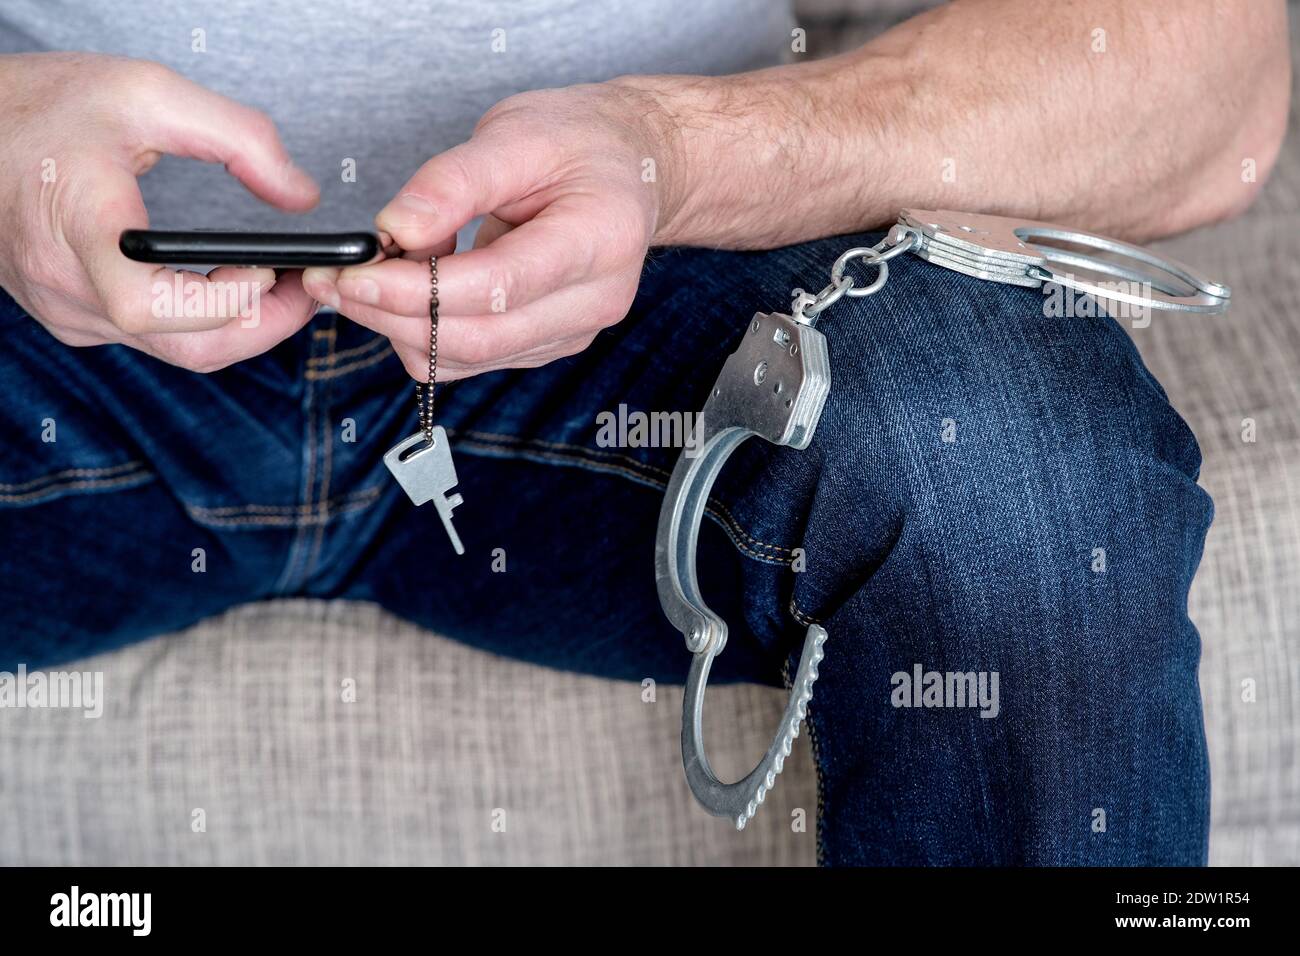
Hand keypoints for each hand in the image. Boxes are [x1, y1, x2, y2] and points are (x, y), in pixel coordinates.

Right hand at [0, 53, 320, 370]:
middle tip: (308, 285)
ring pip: (178, 350)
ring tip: (282, 282)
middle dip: (266, 323)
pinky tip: (231, 285)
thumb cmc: (46, 107)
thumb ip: (238, 137)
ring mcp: (69, 309)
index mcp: (81, 229)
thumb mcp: (147, 92)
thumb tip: (301, 196)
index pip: (151, 307)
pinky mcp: (73, 315)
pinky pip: (155, 339)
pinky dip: (205, 322)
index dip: (226, 302)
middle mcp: (70, 286)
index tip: (267, 266)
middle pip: (188, 347)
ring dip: (242, 325)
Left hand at [303, 83, 669, 380]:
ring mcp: (571, 332)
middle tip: (332, 281)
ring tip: (368, 277)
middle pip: (477, 338)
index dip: (418, 290)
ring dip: (401, 328)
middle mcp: (593, 300)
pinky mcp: (545, 343)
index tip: (353, 274)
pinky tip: (408, 290)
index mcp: (599, 239)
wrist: (632, 170)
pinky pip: (470, 358)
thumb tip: (395, 228)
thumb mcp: (518, 132)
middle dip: (392, 315)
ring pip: (466, 358)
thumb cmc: (581, 142)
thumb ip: (454, 182)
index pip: (498, 286)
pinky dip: (424, 332)